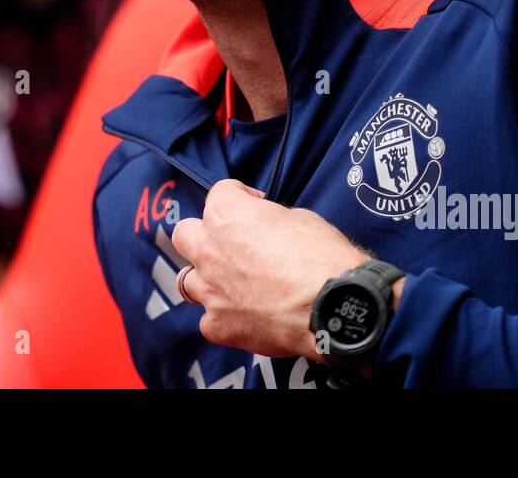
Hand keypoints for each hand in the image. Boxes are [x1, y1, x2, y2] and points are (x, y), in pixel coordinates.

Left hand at [171, 179, 403, 361]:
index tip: (257, 209)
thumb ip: (270, 220)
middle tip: (230, 244)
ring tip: (234, 285)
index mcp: (227, 214)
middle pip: (185, 234)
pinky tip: (247, 317)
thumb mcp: (300, 218)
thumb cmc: (321, 257)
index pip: (220, 193)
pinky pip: (209, 319)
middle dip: (203, 236)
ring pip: (187, 280)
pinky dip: (224, 317)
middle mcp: (209, 249)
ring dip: (207, 279)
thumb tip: (268, 229)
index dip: (242, 199)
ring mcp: (210, 290)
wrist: (332, 306)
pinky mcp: (218, 325)